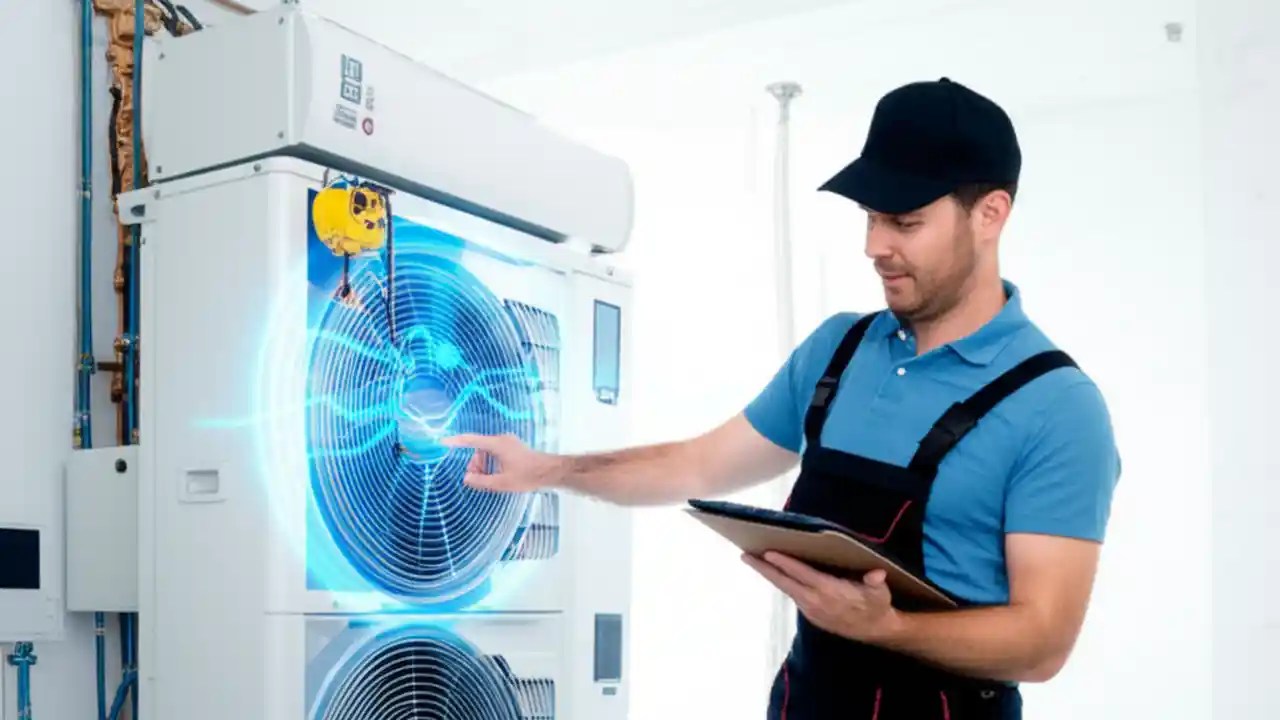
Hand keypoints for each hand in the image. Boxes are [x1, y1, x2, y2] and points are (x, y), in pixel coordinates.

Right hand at [438, 433, 564, 492]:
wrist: (549, 472)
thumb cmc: (527, 476)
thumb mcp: (501, 483)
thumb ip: (481, 481)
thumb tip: (466, 478)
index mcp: (497, 444)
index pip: (471, 440)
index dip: (456, 441)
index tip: (443, 441)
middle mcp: (502, 439)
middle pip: (479, 449)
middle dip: (475, 464)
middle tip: (478, 479)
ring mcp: (508, 442)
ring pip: (487, 452)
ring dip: (484, 465)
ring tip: (490, 480)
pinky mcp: (512, 447)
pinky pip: (495, 453)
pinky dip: (491, 463)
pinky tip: (497, 476)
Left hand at [742, 552, 901, 643]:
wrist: (874, 630)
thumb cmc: (876, 606)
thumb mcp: (880, 594)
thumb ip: (875, 583)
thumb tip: (876, 574)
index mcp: (829, 592)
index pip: (801, 575)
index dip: (785, 564)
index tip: (768, 553)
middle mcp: (815, 601)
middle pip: (784, 582)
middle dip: (764, 568)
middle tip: (745, 555)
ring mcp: (810, 609)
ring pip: (786, 588)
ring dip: (770, 574)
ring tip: (754, 559)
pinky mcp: (810, 614)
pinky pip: (793, 594)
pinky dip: (782, 582)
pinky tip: (775, 572)